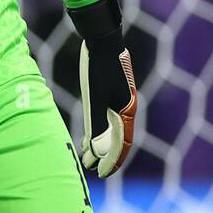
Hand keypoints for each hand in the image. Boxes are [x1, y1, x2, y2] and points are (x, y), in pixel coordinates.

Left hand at [67, 0, 136, 176]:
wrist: (102, 38)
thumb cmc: (98, 68)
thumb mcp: (95, 99)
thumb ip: (97, 125)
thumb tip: (96, 151)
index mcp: (126, 111)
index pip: (121, 144)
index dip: (111, 161)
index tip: (101, 174)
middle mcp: (125, 108)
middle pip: (116, 139)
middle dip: (105, 156)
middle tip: (92, 170)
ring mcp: (118, 100)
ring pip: (110, 129)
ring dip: (99, 145)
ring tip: (87, 158)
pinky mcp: (110, 92)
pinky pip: (105, 118)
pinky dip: (97, 130)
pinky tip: (86, 138)